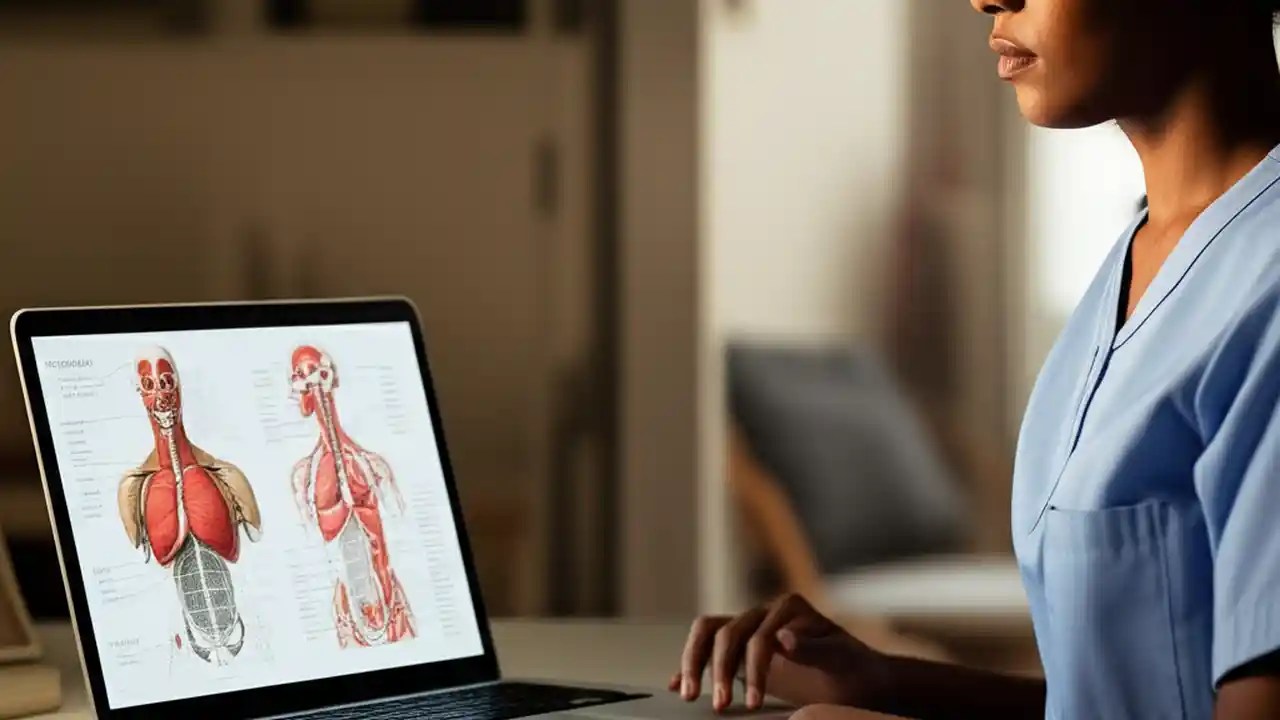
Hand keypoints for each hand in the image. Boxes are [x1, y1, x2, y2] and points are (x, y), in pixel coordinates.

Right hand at [669, 593, 889, 713]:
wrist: (864, 680)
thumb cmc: (856, 668)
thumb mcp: (841, 660)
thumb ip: (813, 648)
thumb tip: (782, 638)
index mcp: (788, 608)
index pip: (758, 636)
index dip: (754, 670)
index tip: (755, 703)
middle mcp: (765, 613)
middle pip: (724, 631)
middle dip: (716, 669)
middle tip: (719, 705)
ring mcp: (752, 629)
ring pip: (709, 635)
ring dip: (695, 663)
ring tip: (689, 695)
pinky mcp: (744, 650)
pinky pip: (710, 649)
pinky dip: (693, 666)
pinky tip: (678, 685)